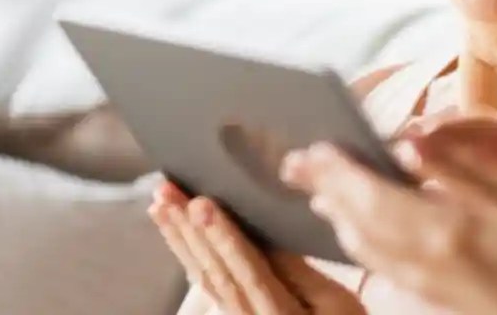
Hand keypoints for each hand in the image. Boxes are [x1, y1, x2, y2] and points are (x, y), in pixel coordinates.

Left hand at [149, 180, 364, 314]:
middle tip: (167, 192)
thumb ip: (301, 272)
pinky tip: (178, 238)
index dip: (222, 235)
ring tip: (161, 207)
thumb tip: (269, 236)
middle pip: (214, 270)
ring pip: (204, 277)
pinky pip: (207, 286)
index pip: (245, 267)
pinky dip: (190, 258)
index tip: (201, 204)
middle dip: (188, 229)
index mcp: (278, 312)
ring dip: (180, 239)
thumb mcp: (335, 302)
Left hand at [280, 119, 496, 314]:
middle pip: (372, 210)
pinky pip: (382, 267)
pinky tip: (347, 224)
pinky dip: (355, 239)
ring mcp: (441, 281)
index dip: (373, 153)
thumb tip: (449, 130)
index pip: (412, 173)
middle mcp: (454, 251)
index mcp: (490, 217)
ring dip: (336, 208)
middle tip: (300, 156)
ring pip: (368, 243)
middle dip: (333, 179)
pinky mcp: (439, 300)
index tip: (345, 131)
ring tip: (312, 181)